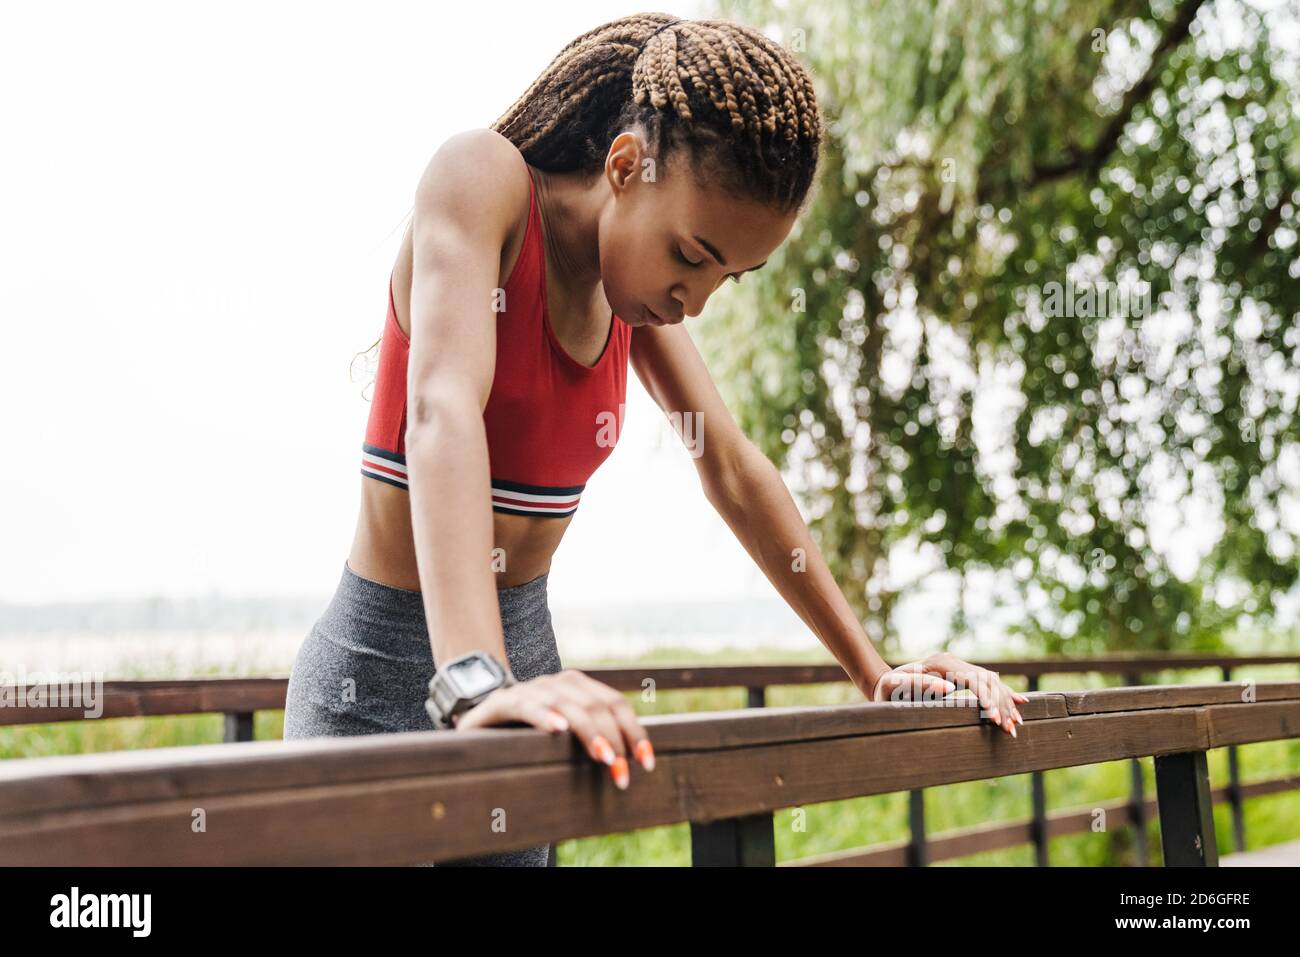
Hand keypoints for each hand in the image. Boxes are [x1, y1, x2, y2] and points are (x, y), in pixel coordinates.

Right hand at [451, 668, 654, 788]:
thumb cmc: (529, 734)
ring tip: (605, 757)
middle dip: (616, 740)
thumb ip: (592, 739)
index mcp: (578, 687)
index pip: (615, 703)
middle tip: (622, 773)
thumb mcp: (565, 735)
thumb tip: (629, 763)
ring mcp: (531, 689)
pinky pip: (528, 706)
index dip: (634, 731)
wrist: (480, 717)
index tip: (646, 762)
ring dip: (590, 732)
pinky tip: (558, 730)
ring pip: (569, 705)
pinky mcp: (504, 702)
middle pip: (597, 705)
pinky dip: (545, 716)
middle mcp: (557, 683)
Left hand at [868, 651, 1027, 737]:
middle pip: (987, 681)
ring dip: (1005, 702)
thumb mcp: (898, 687)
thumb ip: (920, 685)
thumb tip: (948, 688)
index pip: (974, 680)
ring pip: (991, 682)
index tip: (994, 719)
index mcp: (941, 664)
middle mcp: (953, 662)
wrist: (884, 681)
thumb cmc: (889, 688)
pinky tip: (1020, 702)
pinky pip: (987, 683)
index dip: (987, 699)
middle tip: (1010, 729)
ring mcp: (957, 666)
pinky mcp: (960, 674)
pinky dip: (1003, 694)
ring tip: (1016, 724)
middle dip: (1001, 705)